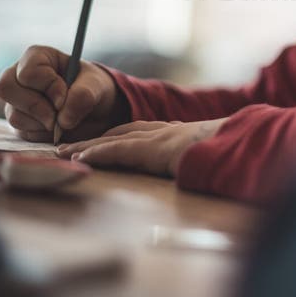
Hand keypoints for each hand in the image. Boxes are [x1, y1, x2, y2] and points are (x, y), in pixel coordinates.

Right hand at [0, 45, 128, 142]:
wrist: (96, 111)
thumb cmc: (93, 89)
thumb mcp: (96, 86)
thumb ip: (84, 95)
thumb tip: (63, 119)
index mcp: (38, 57)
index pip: (28, 71)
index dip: (47, 87)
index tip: (65, 98)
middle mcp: (20, 76)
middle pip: (7, 88)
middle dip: (36, 107)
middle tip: (58, 116)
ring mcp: (16, 100)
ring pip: (13, 114)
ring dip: (41, 123)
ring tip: (63, 121)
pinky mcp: (19, 120)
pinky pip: (21, 132)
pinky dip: (41, 134)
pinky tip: (56, 128)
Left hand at [56, 118, 226, 175]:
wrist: (233, 144)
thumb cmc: (227, 149)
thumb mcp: (210, 150)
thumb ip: (199, 155)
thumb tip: (203, 166)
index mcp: (174, 132)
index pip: (139, 130)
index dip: (116, 135)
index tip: (99, 139)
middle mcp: (160, 131)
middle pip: (119, 132)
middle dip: (94, 138)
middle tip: (70, 145)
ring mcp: (154, 138)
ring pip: (111, 140)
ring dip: (85, 145)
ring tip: (62, 152)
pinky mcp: (149, 150)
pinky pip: (116, 151)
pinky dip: (96, 154)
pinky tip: (79, 158)